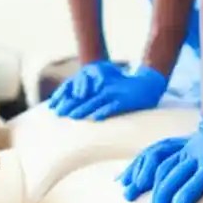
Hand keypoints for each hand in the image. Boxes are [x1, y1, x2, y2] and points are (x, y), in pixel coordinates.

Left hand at [48, 62, 165, 119]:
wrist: (148, 84)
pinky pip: (112, 107)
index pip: (79, 94)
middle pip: (84, 98)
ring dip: (84, 109)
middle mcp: (104, 89)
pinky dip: (104, 112)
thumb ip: (96, 97)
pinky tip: (96, 118)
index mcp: (99, 87)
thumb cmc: (127, 90)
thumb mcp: (109, 90)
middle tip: (58, 114)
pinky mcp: (124, 100)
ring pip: (96, 102)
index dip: (67, 100)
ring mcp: (114, 94)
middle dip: (70, 106)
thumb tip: (81, 109)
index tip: (54, 108)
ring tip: (72, 117)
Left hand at [121, 115, 202, 202]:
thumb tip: (155, 184)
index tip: (129, 190)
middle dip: (161, 192)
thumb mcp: (197, 152)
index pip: (158, 161)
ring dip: (184, 197)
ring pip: (197, 178)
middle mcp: (198, 151)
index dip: (142, 175)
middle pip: (174, 172)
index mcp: (186, 148)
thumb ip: (179, 164)